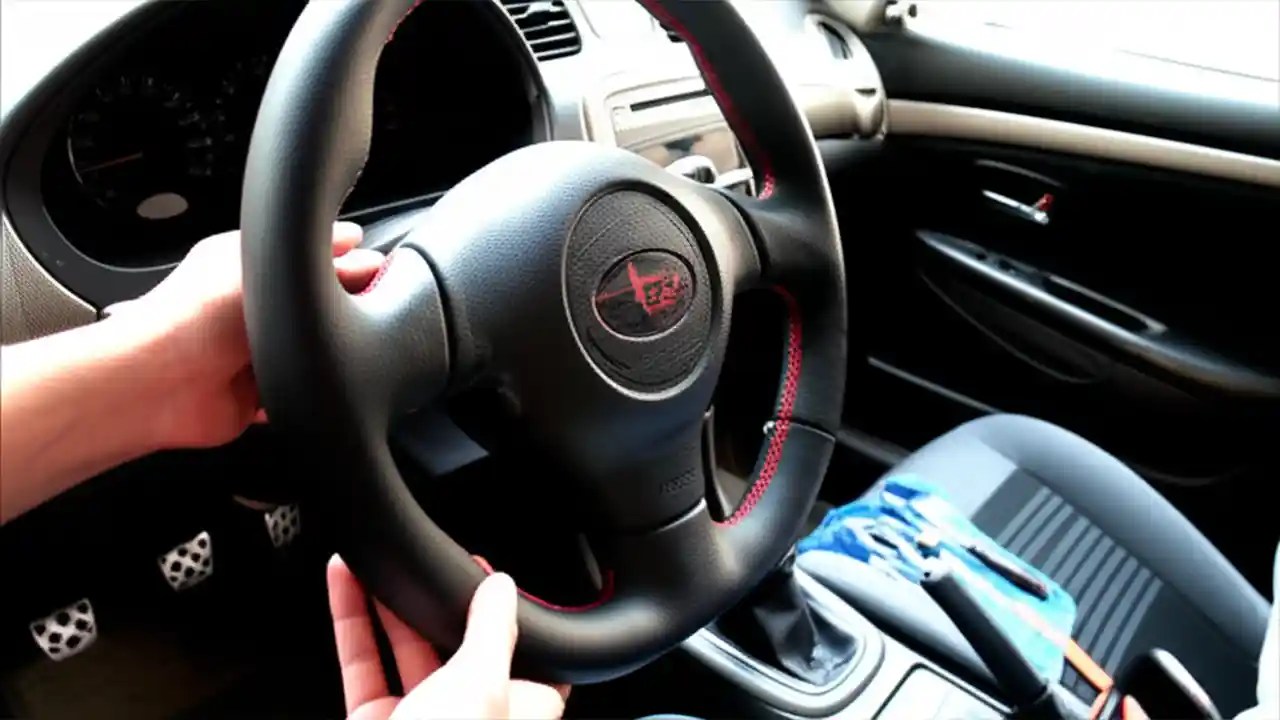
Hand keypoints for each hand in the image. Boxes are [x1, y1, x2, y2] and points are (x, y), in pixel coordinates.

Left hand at [106, 222, 384, 449]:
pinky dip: (314, 392)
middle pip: (317, 307)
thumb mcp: (267, 272)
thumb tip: (369, 258)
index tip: (382, 269)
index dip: (346, 261)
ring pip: (314, 352)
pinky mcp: (263, 394)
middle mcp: (254, 308)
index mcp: (250, 265)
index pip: (309, 257)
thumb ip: (322, 266)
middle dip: (342, 312)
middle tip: (372, 311)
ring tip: (343, 348)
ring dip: (327, 355)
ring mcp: (258, 353)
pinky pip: (304, 392)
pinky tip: (325, 382)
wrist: (159, 384)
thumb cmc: (195, 316)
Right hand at [327, 556, 569, 719]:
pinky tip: (344, 584)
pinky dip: (351, 621)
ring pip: (404, 646)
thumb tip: (502, 588)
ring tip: (376, 560)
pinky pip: (362, 663)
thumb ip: (493, 632)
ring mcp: (420, 719)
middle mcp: (471, 714)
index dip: (507, 609)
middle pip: (457, 642)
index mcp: (518, 710)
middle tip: (428, 559)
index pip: (524, 650)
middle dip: (438, 598)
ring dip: (387, 601)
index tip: (487, 573)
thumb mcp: (483, 686)